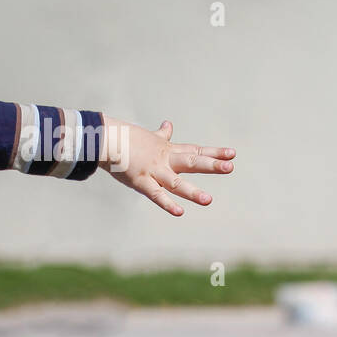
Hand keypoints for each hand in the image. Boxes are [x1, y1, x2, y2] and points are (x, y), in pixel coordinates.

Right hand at [100, 116, 234, 215]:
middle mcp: (165, 160)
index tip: (232, 154)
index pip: (196, 151)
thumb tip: (169, 124)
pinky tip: (180, 212)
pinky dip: (167, 203)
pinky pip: (156, 195)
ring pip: (176, 183)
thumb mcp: (149, 137)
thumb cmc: (126, 139)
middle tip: (230, 167)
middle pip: (192, 162)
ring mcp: (153, 171)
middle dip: (211, 165)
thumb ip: (162, 135)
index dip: (214, 153)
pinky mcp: (140, 181)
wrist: (104, 139)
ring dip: (192, 192)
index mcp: (168, 151)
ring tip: (208, 200)